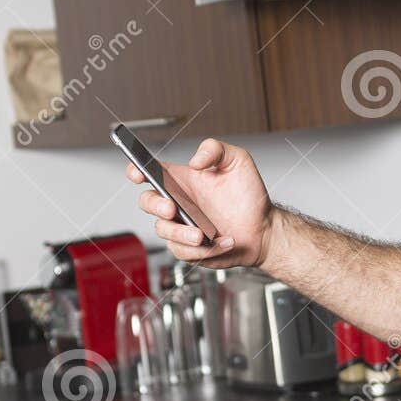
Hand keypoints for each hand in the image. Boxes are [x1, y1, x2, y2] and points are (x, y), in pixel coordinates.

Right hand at [127, 138, 275, 269]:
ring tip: (203, 235)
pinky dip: (204, 249)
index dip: (137, 170)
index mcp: (182, 180)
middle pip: (147, 202)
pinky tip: (223, 241)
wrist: (263, 229)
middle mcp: (178, 203)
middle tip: (172, 208)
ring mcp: (181, 226)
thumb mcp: (238, 161)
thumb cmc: (248, 196)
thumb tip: (196, 159)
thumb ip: (216, 149)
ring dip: (182, 234)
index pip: (151, 171)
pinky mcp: (189, 248)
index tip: (138, 172)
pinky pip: (184, 251)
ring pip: (164, 231)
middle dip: (155, 205)